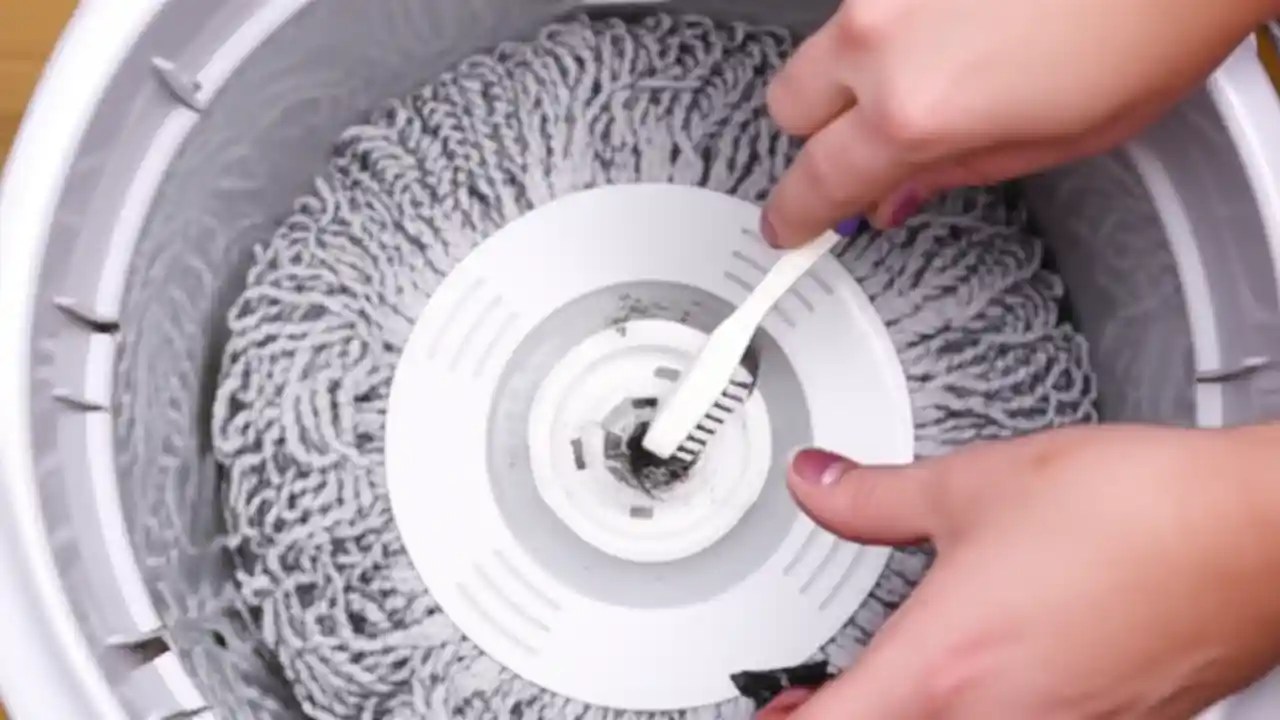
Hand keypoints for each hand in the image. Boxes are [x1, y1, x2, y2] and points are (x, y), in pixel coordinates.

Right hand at [760, 0, 1276, 243]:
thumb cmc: (1146, 26)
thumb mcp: (1052, 143)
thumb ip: (951, 173)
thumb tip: (897, 193)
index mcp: (915, 108)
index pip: (817, 181)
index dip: (798, 216)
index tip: (790, 227)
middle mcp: (882, 36)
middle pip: (789, 105)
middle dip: (819, 135)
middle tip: (867, 149)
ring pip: (825, 46)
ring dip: (857, 75)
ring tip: (937, 78)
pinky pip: (869, 5)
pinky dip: (894, 28)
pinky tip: (957, 31)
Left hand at [760, 424, 1279, 718]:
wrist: (1249, 534)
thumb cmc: (1134, 515)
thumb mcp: (970, 486)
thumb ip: (872, 496)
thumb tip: (818, 483)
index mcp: (942, 669)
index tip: (769, 709)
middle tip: (803, 704)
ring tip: (892, 688)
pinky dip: (980, 717)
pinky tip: (988, 682)